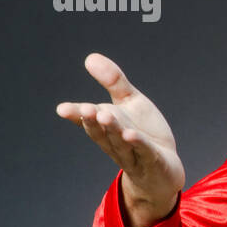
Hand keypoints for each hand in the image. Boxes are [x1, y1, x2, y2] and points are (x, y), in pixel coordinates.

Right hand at [56, 52, 184, 226]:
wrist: (163, 169)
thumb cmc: (142, 132)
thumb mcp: (130, 102)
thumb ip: (113, 81)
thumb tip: (90, 58)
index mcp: (107, 126)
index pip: (88, 121)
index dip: (76, 115)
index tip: (63, 109)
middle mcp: (115, 141)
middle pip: (102, 132)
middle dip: (93, 121)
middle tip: (86, 109)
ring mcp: (133, 154)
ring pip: (120, 143)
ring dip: (113, 130)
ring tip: (106, 116)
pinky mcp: (153, 161)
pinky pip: (144, 153)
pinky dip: (138, 144)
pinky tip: (132, 135)